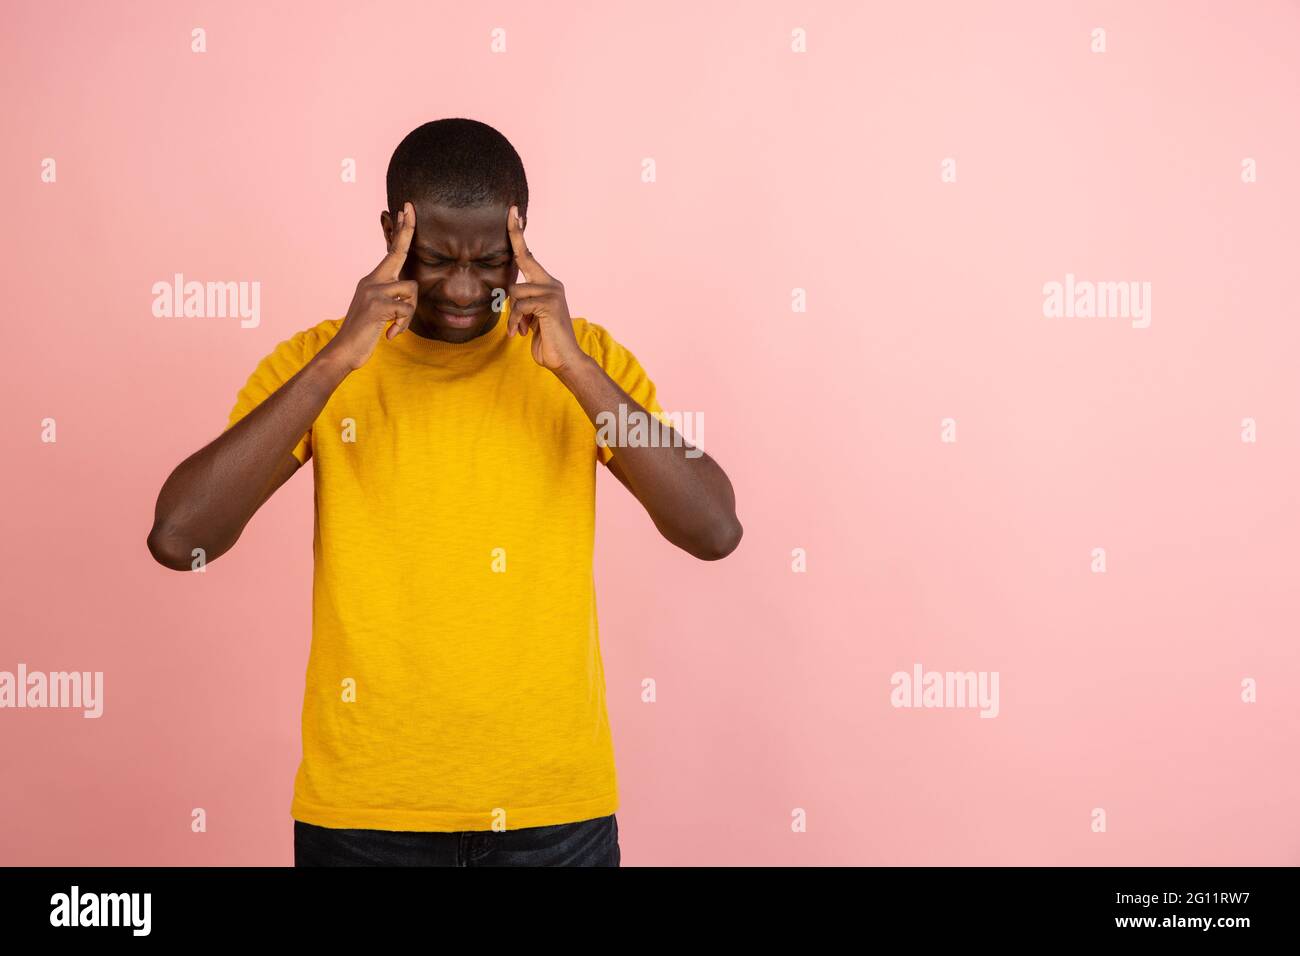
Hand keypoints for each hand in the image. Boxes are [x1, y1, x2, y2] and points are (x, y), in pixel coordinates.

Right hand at [324, 201, 418, 370]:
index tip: (405, 210)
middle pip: (397, 252)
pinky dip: (402, 326)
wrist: (343, 351)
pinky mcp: (376, 305)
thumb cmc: (364, 333)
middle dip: (406, 230)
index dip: (399, 232)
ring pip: (411, 291)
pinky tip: (390, 335)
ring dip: (410, 314)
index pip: (391, 251)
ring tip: (395, 327)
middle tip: (409, 206)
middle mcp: (371, 281)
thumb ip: (391, 297)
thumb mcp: (379, 311)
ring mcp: (372, 291)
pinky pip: (406, 310)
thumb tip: (407, 292)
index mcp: (373, 281)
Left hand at [505, 205, 583, 372]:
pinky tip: (522, 333)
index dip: (518, 233)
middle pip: (521, 265)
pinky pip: (520, 306)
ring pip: (515, 292)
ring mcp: (553, 292)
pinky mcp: (549, 303)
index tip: (513, 212)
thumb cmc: (546, 341)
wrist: (565, 360)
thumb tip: (509, 298)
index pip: (528, 254)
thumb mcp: (530, 319)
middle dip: (512, 251)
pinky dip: (516, 322)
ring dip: (513, 315)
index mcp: (547, 285)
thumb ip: (523, 303)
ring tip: (521, 329)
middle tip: (511, 221)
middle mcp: (552, 284)